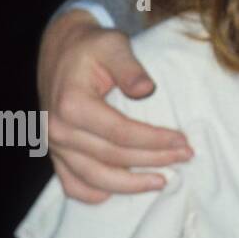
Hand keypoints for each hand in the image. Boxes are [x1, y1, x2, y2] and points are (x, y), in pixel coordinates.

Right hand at [38, 10, 192, 202]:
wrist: (62, 48)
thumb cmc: (92, 46)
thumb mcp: (113, 45)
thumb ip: (130, 67)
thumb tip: (148, 90)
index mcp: (72, 104)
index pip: (121, 133)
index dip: (155, 140)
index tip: (183, 141)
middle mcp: (58, 129)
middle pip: (112, 157)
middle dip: (153, 160)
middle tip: (185, 157)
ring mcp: (53, 144)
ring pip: (93, 178)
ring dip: (130, 185)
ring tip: (161, 181)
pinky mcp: (54, 152)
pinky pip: (71, 183)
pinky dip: (95, 193)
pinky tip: (121, 190)